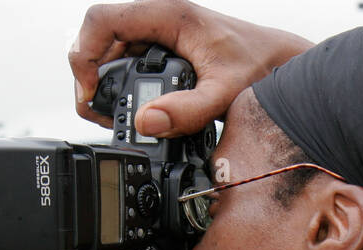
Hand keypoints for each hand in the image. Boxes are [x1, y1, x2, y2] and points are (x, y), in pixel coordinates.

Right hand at [70, 0, 310, 137]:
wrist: (279, 63)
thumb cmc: (258, 66)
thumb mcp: (223, 93)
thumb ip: (187, 111)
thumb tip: (147, 122)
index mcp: (167, 14)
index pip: (101, 20)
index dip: (83, 53)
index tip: (89, 90)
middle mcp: (158, 19)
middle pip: (98, 38)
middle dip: (90, 76)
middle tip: (98, 112)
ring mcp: (158, 34)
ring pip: (109, 52)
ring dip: (102, 84)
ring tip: (110, 115)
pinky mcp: (162, 51)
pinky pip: (126, 63)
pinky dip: (120, 87)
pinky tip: (129, 109)